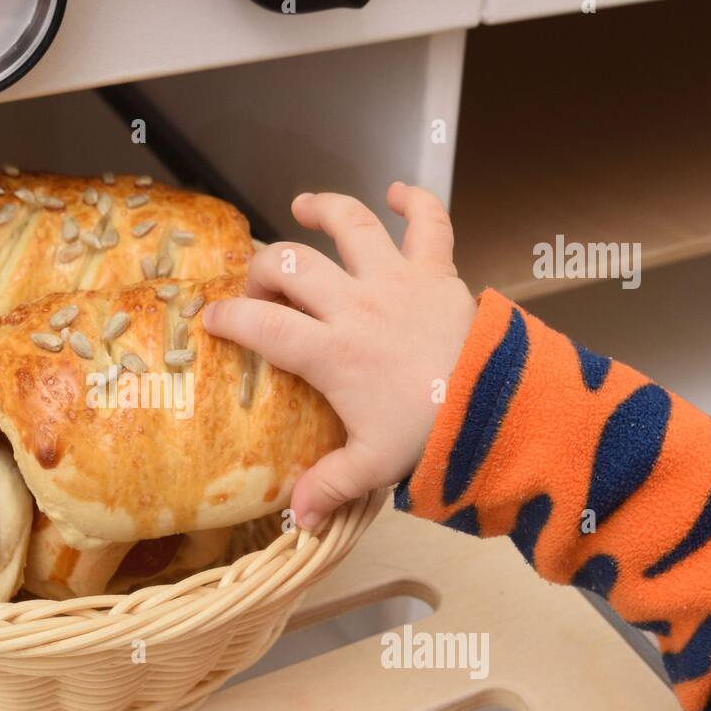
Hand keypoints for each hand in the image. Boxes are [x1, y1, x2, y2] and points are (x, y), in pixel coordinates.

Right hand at [201, 183, 476, 530]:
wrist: (500, 407)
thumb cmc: (430, 435)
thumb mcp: (373, 465)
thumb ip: (330, 486)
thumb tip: (299, 518)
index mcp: (331, 353)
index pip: (262, 327)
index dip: (227, 318)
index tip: (210, 319)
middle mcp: (356, 305)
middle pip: (291, 265)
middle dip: (264, 269)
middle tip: (262, 287)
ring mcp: (397, 280)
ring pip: (350, 225)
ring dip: (324, 209)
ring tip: (303, 206)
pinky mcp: (438, 270)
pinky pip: (429, 221)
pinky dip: (414, 201)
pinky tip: (399, 191)